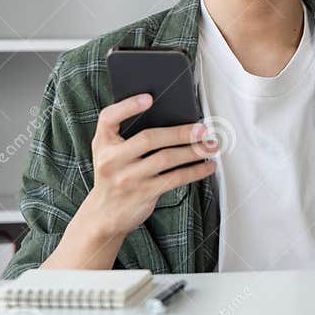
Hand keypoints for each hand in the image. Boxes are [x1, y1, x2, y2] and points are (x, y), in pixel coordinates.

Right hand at [85, 93, 218, 236]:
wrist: (103, 216)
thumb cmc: (113, 175)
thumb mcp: (109, 153)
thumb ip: (126, 135)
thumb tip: (170, 118)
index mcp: (103, 143)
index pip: (109, 118)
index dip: (128, 106)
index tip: (149, 98)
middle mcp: (112, 159)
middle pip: (149, 138)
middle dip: (180, 132)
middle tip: (202, 129)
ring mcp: (128, 178)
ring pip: (166, 158)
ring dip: (193, 151)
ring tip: (210, 146)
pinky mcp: (144, 193)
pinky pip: (175, 178)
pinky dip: (195, 171)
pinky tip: (206, 166)